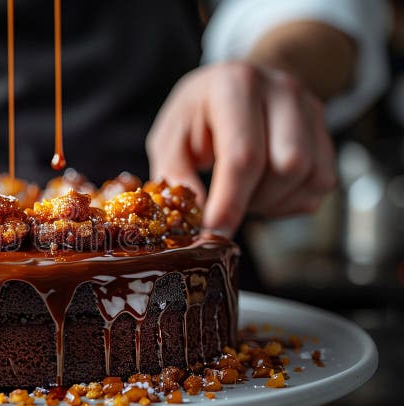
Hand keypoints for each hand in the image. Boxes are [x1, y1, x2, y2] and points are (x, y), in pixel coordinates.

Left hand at [147, 61, 336, 236]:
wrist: (235, 84)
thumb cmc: (198, 113)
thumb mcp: (170, 136)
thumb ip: (175, 173)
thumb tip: (192, 215)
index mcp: (236, 86)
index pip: (244, 154)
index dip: (231, 201)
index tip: (215, 231)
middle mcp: (282, 91)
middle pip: (288, 166)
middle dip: (254, 200)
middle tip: (226, 204)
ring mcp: (309, 109)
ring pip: (311, 177)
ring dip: (274, 202)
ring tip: (244, 193)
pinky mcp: (324, 131)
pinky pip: (322, 182)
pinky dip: (292, 201)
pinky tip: (265, 192)